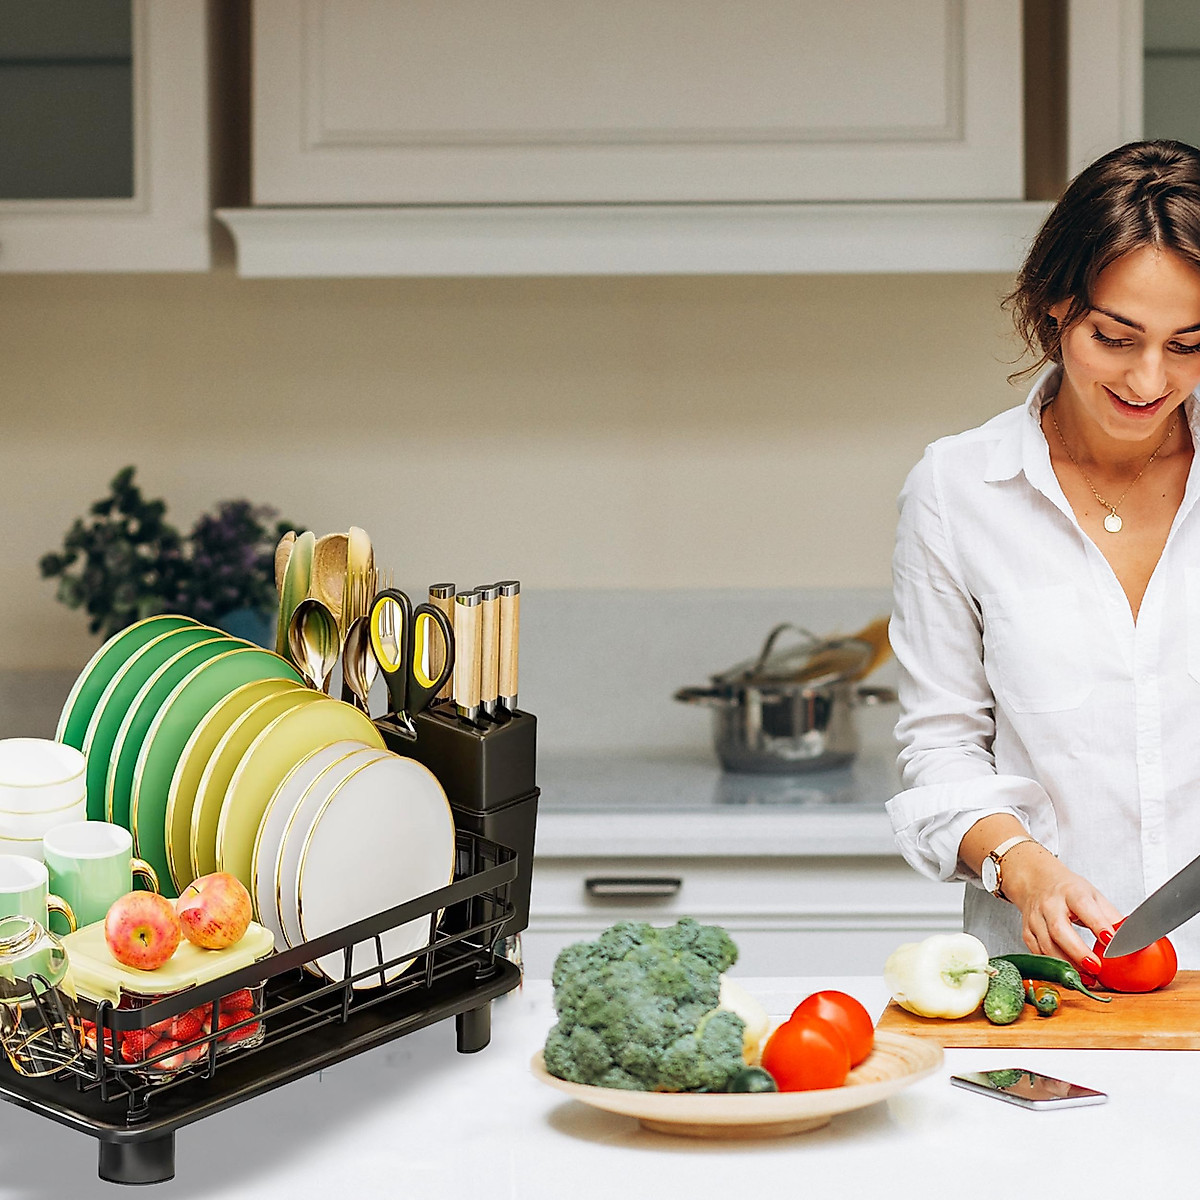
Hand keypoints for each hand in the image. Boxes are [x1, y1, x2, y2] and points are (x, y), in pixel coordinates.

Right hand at [999, 842, 1122, 970]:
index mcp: (1071, 892)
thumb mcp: (1094, 896)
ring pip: (1046, 945)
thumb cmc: (1069, 891)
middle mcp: (1049, 904)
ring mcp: (1035, 918)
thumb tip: (1135, 940)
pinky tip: (1070, 973)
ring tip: (1087, 977)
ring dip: (1068, 964)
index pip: (1083, 906)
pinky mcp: (1027, 931)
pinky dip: (1054, 965)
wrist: (1036, 882)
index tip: (1112, 941)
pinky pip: (1038, 952)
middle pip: (1059, 929)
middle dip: (1078, 951)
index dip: (1098, 924)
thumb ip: (1112, 918)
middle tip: (1096, 967)